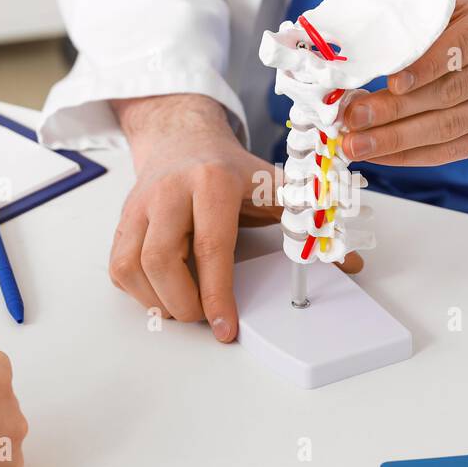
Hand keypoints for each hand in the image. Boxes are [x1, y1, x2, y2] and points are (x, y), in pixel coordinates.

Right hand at [110, 93, 360, 342]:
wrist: (181, 139)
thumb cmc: (228, 170)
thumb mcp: (273, 184)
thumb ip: (308, 222)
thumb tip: (348, 262)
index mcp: (211, 181)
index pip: (211, 246)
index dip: (217, 294)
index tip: (226, 327)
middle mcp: (168, 191)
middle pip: (161, 259)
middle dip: (184, 302)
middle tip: (206, 318)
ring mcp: (138, 206)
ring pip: (131, 266)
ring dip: (159, 301)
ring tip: (188, 306)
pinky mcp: (121, 222)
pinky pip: (119, 268)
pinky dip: (140, 292)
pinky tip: (165, 292)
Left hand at [340, 0, 467, 165]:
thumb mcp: (457, 11)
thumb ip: (421, 21)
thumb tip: (362, 48)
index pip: (463, 45)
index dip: (426, 66)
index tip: (390, 82)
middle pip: (450, 92)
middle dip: (395, 110)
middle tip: (352, 118)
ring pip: (448, 127)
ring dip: (395, 139)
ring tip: (355, 144)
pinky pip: (451, 151)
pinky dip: (410, 155)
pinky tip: (380, 155)